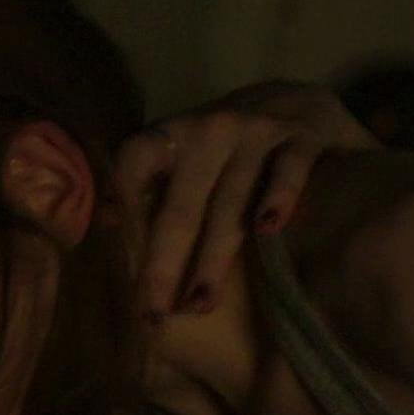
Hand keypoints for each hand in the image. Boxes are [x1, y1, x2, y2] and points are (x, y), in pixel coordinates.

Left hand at [116, 81, 379, 318]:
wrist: (306, 100)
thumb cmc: (233, 142)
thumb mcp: (188, 152)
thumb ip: (151, 182)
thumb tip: (107, 220)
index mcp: (174, 135)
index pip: (135, 159)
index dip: (120, 200)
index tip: (114, 251)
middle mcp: (211, 131)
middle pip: (181, 206)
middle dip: (164, 264)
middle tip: (152, 314)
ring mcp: (257, 132)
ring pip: (230, 203)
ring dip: (214, 258)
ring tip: (199, 304)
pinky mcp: (302, 137)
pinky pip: (288, 170)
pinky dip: (278, 197)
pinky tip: (268, 230)